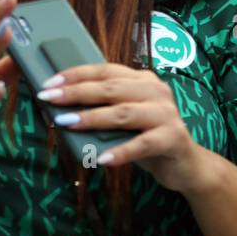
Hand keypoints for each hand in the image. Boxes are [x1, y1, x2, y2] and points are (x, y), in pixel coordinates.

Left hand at [40, 63, 212, 193]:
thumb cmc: (148, 138)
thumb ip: (105, 110)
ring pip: (124, 113)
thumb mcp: (126, 119)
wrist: (187, 165)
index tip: (50, 83)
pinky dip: (121, 151)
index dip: (76, 75)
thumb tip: (62, 110)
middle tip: (49, 98)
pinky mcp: (173, 137)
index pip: (106, 70)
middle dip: (77, 92)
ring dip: (92, 118)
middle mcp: (156, 91)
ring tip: (66, 123)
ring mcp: (166, 114)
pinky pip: (143, 144)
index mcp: (143, 81)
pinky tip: (101, 159)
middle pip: (112, 88)